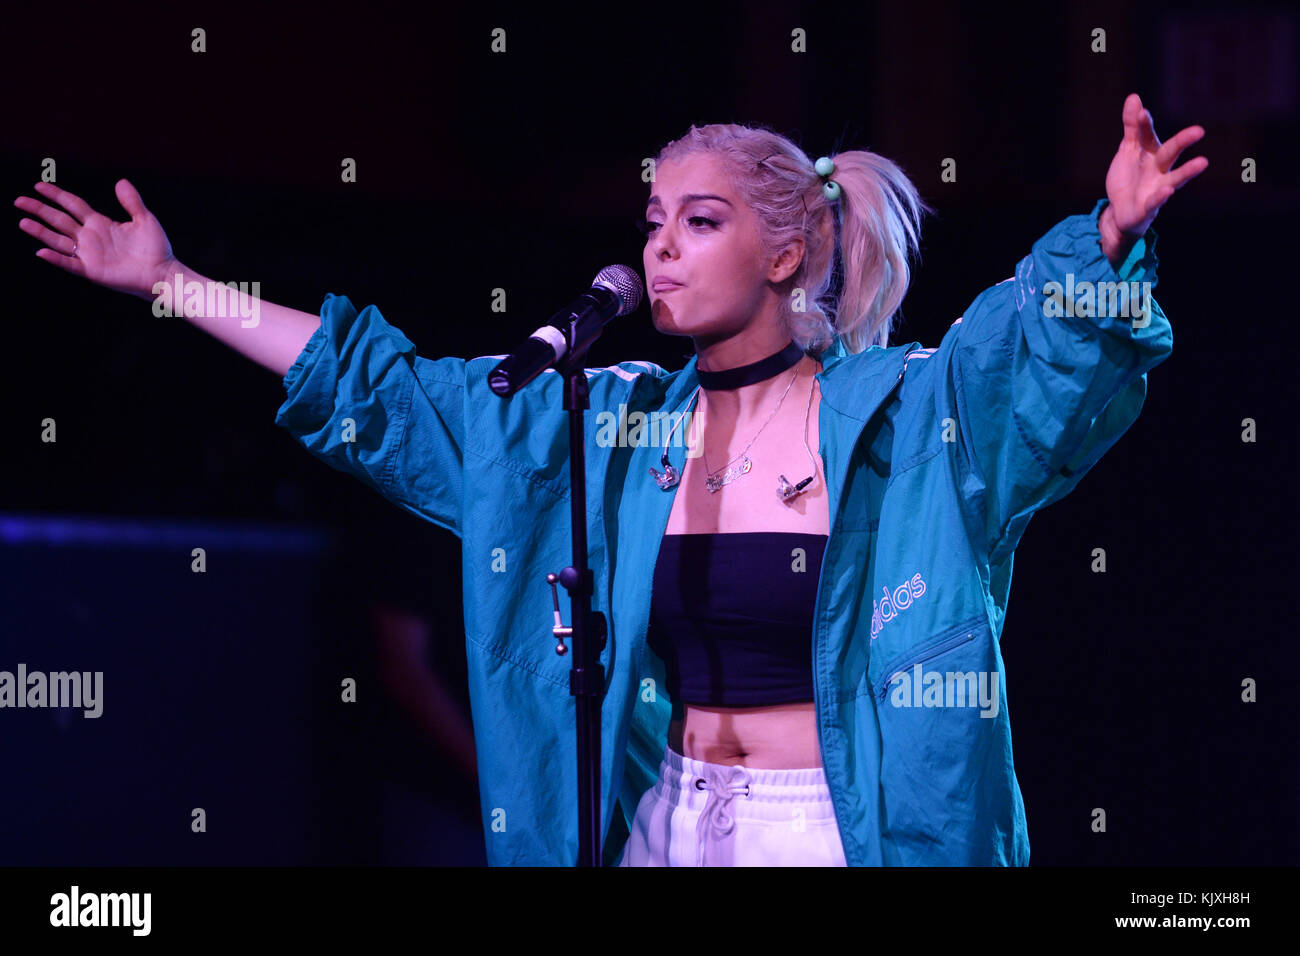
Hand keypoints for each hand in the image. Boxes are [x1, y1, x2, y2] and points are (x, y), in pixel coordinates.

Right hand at [15, 179, 176, 299]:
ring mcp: (89, 254)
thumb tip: (121, 181)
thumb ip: (132, 201)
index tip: (39, 185)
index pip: (72, 205)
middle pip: (59, 220)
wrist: (162, 273)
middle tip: (19, 200)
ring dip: (41, 232)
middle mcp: (90, 237)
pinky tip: (41, 252)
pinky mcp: (92, 271)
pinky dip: (56, 259)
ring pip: (59, 240)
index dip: (56, 195)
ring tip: (23, 222)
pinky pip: (70, 264)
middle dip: (40, 210)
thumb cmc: (156, 248)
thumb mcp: (145, 219)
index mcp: (100, 223)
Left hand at [1104, 93, 1207, 238]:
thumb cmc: (1130, 176)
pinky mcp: (1148, 207)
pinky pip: (1156, 202)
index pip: (1148, 136)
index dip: (1144, 125)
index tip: (1141, 112)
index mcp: (1151, 153)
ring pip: (1176, 178)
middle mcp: (1158, 168)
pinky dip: (1162, 196)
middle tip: (1199, 130)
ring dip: (1188, 171)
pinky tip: (1168, 190)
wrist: (1121, 210)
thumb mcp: (1128, 150)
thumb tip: (1134, 96)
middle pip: (1171, 152)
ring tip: (1203, 162)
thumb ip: (1132, 127)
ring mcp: (1156, 187)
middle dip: (1183, 142)